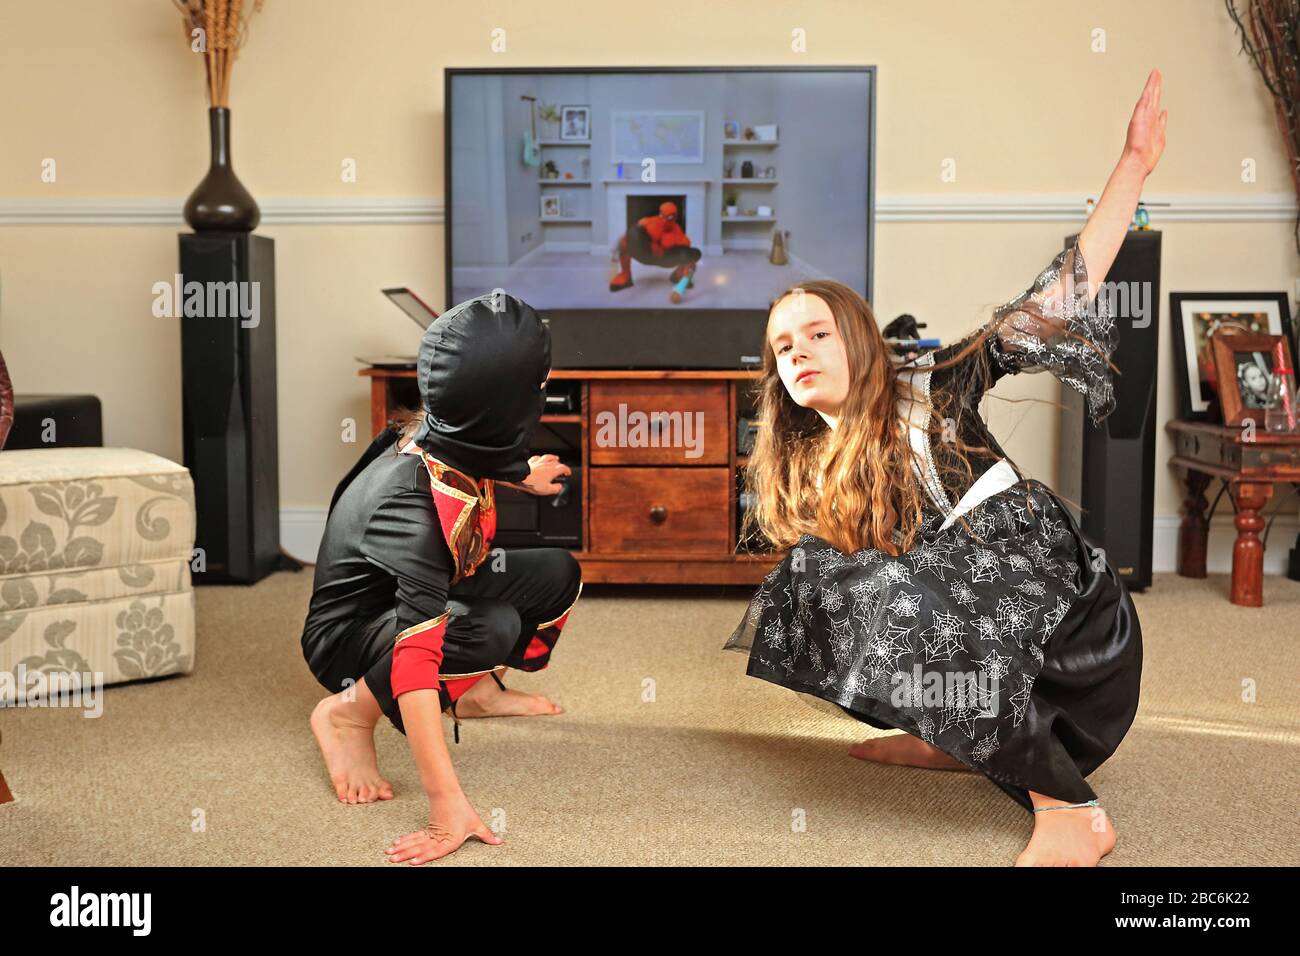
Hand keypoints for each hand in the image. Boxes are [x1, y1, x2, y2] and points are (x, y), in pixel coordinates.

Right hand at [384, 795, 502, 864]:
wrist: (449, 794)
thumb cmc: (463, 810)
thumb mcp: (476, 823)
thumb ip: (486, 835)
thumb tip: (499, 841)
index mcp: (451, 839)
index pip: (436, 850)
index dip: (424, 856)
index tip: (413, 861)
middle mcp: (439, 837)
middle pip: (420, 847)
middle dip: (406, 854)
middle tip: (393, 859)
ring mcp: (431, 833)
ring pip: (414, 842)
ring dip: (402, 848)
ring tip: (390, 853)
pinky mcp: (427, 829)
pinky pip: (414, 836)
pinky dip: (405, 841)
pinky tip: (396, 844)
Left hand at [524, 453, 570, 494]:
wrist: (520, 477)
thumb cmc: (532, 483)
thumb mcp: (547, 490)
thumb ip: (555, 489)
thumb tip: (559, 487)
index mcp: (552, 471)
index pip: (563, 468)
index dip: (567, 470)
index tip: (568, 473)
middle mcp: (546, 464)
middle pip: (556, 461)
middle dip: (560, 464)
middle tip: (561, 468)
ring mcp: (538, 462)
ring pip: (548, 457)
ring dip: (552, 457)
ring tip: (555, 458)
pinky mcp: (531, 462)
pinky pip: (537, 457)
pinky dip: (540, 458)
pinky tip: (540, 459)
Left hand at [1123, 68, 1166, 174]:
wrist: (1137, 161)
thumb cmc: (1135, 144)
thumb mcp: (1137, 121)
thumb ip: (1141, 107)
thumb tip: (1146, 93)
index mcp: (1143, 113)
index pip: (1148, 94)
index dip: (1152, 82)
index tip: (1155, 72)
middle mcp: (1148, 117)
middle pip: (1153, 97)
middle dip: (1155, 85)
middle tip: (1157, 74)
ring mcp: (1153, 125)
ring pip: (1157, 107)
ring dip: (1158, 98)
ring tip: (1159, 89)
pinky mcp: (1158, 134)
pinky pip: (1162, 122)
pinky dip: (1163, 116)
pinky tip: (1163, 112)